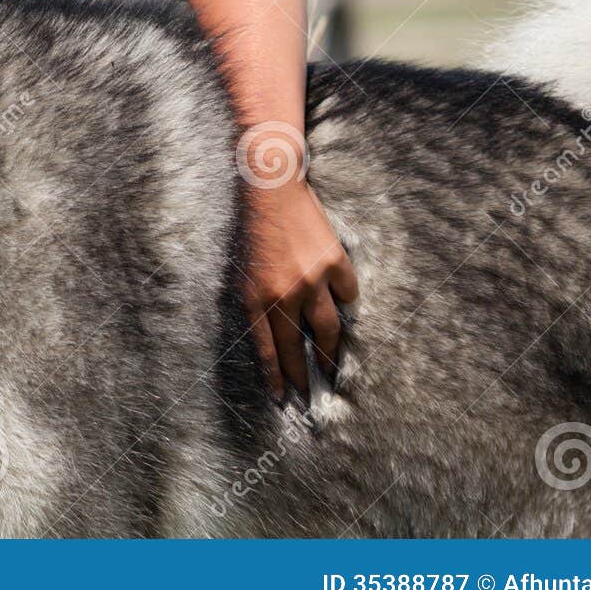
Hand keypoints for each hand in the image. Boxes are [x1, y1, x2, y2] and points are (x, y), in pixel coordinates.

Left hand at [241, 178, 357, 403]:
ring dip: (331, 355)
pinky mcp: (335, 264)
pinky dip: (346, 305)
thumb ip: (258, 305)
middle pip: (298, 347)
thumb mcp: (243, 272)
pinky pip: (347, 296)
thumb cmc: (253, 232)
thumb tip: (275, 339)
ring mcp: (311, 280)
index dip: (276, 377)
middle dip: (304, 376)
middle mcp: (283, 293)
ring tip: (334, 371)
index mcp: (255, 296)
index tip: (282, 399)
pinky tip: (344, 312)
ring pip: (328, 330)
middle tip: (311, 397)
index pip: (268, 349)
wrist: (271, 190)